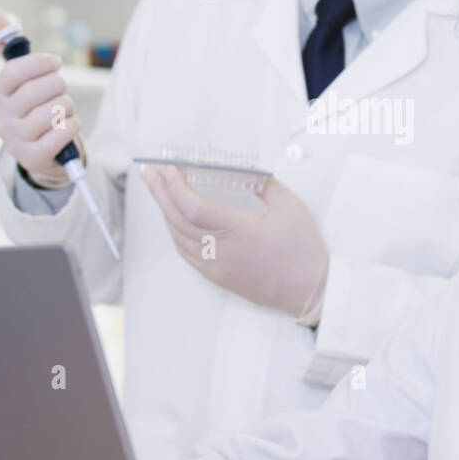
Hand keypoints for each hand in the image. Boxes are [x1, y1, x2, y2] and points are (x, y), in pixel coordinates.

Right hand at [0, 11, 82, 187]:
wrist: (39, 152)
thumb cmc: (32, 108)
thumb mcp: (20, 80)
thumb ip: (10, 48)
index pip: (15, 70)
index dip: (40, 62)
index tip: (55, 62)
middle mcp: (2, 118)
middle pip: (38, 90)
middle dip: (59, 85)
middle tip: (61, 88)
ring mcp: (16, 140)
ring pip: (53, 111)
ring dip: (67, 106)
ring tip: (63, 109)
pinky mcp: (34, 158)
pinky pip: (62, 133)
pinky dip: (72, 125)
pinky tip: (67, 124)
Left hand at [140, 164, 328, 321]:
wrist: (308, 291)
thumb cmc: (302, 250)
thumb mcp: (289, 207)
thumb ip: (265, 185)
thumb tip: (247, 172)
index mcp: (239, 230)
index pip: (193, 206)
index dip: (176, 186)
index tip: (170, 168)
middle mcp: (221, 251)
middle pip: (178, 220)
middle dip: (161, 194)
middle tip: (149, 174)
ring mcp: (217, 266)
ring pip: (178, 238)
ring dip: (166, 213)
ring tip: (161, 192)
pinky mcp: (218, 277)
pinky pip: (187, 253)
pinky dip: (176, 233)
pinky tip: (175, 220)